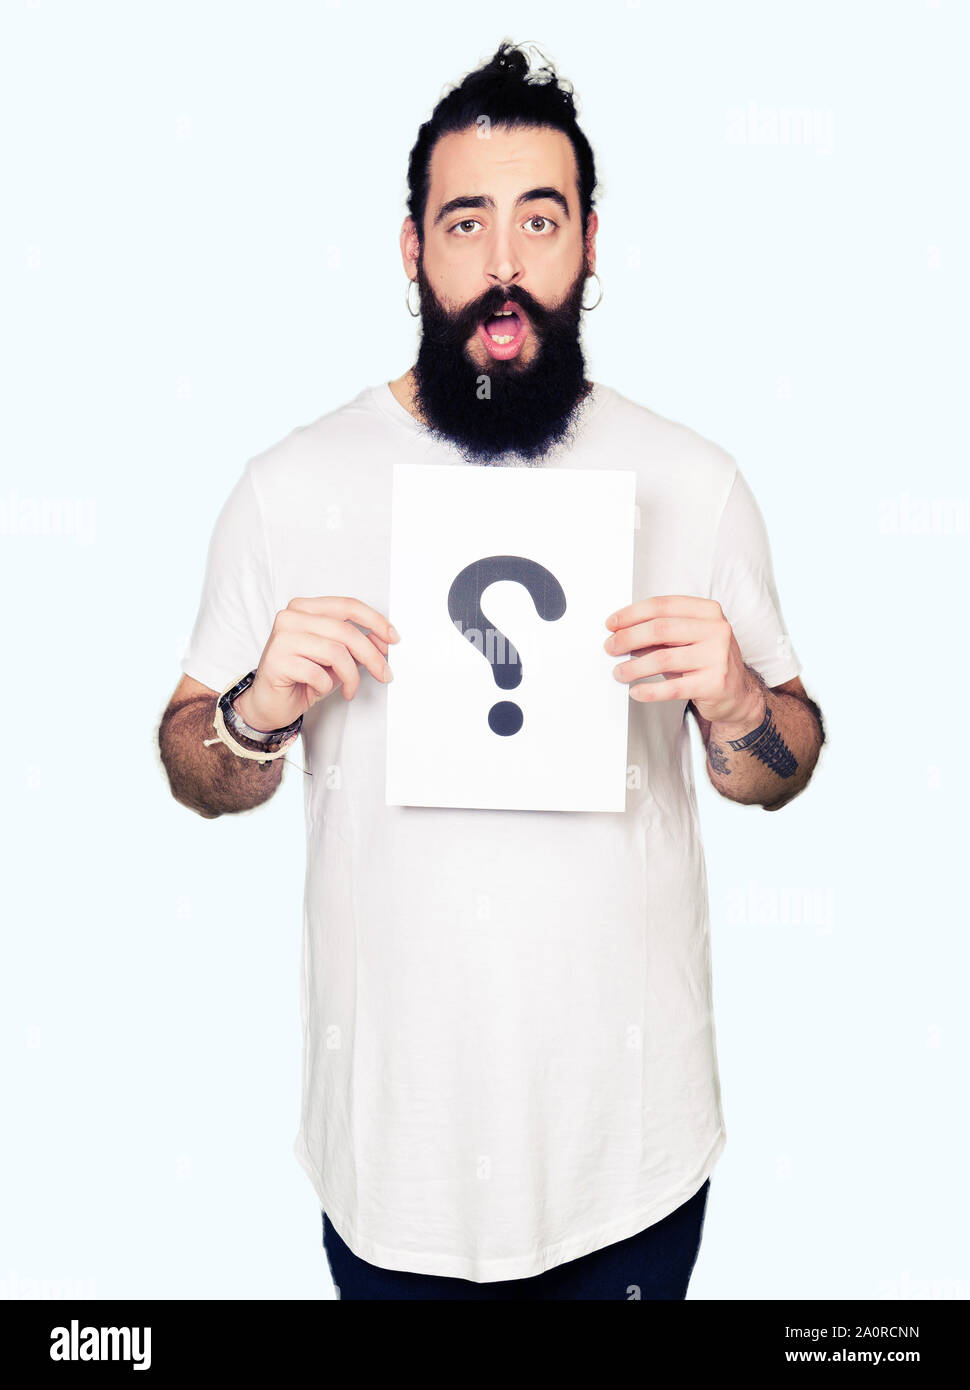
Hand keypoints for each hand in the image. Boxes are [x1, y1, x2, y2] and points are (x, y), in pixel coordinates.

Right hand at [234, 597, 399, 731]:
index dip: (375, 621)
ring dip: (351, 676)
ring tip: (350, 688)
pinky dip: (326, 687)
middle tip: (384, 673)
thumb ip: (356, 644)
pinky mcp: (277, 660)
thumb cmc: (302, 677)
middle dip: (371, 656)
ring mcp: (282, 637)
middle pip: (345, 631)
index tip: (393, 638)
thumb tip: (384, 640)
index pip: (348, 605)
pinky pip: (318, 674)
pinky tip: (319, 690)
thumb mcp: (336, 657)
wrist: (270, 703)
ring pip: (335, 652)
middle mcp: (291, 617)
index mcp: (305, 608)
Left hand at [604, 595, 763, 728]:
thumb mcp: (690, 638)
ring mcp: (717, 657)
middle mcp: (716, 630)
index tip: (612, 624)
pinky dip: (649, 691)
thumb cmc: (708, 661)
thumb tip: (622, 632)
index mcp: (708, 612)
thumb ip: (662, 631)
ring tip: (620, 672)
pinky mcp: (714, 683)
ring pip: (662, 659)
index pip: (662, 605)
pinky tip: (637, 691)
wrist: (738, 693)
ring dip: (633, 667)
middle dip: (628, 638)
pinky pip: (672, 688)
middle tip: (611, 647)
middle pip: (660, 629)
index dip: (632, 614)